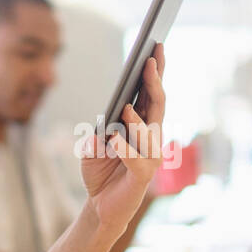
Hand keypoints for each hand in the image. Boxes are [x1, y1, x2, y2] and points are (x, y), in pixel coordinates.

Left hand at [79, 42, 166, 236]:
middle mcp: (151, 138)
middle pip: (157, 105)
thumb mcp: (93, 146)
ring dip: (139, 119)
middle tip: (150, 60)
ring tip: (127, 107)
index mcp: (142, 125)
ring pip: (150, 133)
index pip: (150, 93)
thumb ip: (100, 132)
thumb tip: (107, 121)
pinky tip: (113, 139)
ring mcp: (150, 157)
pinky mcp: (142, 176)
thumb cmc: (100, 171)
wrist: (99, 206)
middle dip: (154, 82)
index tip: (154, 46)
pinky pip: (136, 160)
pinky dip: (125, 149)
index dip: (155, 71)